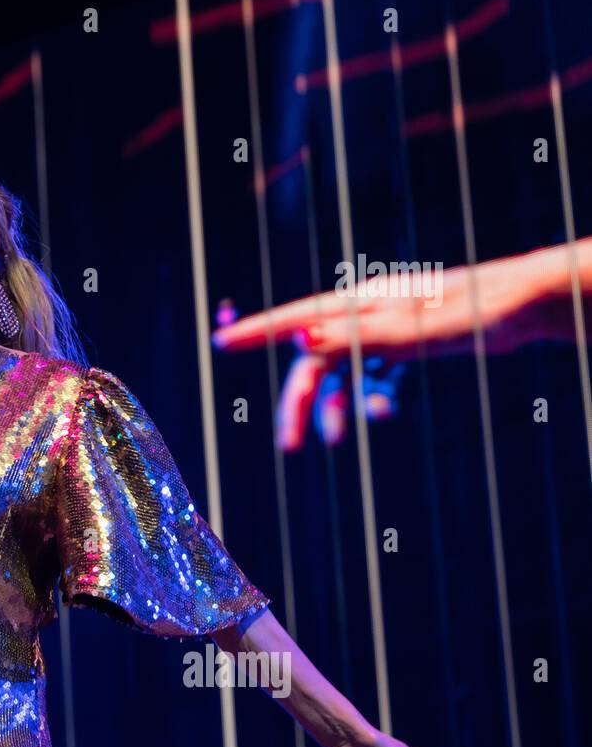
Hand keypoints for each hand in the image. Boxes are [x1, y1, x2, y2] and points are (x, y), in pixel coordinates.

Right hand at [212, 245, 582, 449]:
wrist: (525, 306)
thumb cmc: (469, 311)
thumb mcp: (408, 328)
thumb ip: (354, 335)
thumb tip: (300, 338)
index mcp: (357, 303)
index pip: (294, 319)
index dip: (255, 333)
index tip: (220, 341)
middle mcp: (365, 312)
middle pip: (315, 359)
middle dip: (300, 402)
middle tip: (289, 443)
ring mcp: (386, 327)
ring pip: (343, 371)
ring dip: (336, 407)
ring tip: (337, 440)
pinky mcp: (409, 341)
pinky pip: (374, 373)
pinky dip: (371, 396)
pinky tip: (381, 413)